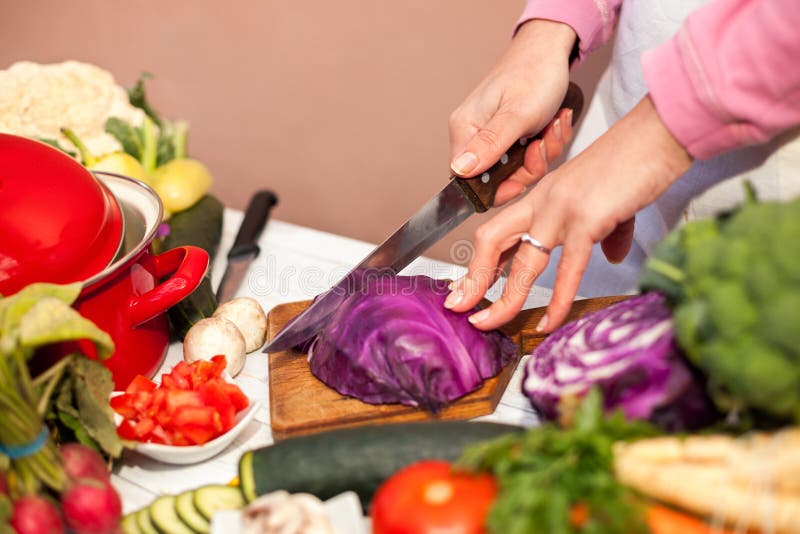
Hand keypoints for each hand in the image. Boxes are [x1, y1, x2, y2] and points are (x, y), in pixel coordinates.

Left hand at [445, 96, 692, 331]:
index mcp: (542, 196)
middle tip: (460, 307)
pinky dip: (558, 300)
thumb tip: (612, 258)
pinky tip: (551, 321)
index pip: (500, 232)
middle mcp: (543, 201)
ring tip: (491, 323)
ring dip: (504, 298)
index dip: (481, 263)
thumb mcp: (611, 203)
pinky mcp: (587, 218)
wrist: (659, 133)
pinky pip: (567, 268)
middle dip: (473, 278)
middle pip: (491, 241)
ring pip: (522, 262)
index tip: (468, 289)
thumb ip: (606, 233)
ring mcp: (561, 209)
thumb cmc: (638, 162)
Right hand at [449, 20, 577, 204]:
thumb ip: (489, 145)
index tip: (521, 180)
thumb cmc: (534, 73)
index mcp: (465, 129)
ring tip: (551, 126)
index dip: (497, 188)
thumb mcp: (517, 114)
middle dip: (527, 167)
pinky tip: (552, 124)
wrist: (551, 49)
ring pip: (516, 168)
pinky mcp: (509, 133)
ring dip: (541, 153)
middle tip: (542, 143)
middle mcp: (474, 134)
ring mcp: (492, 134)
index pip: (468, 179)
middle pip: (495, 178)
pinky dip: (545, 144)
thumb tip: (461, 171)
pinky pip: (526, 156)